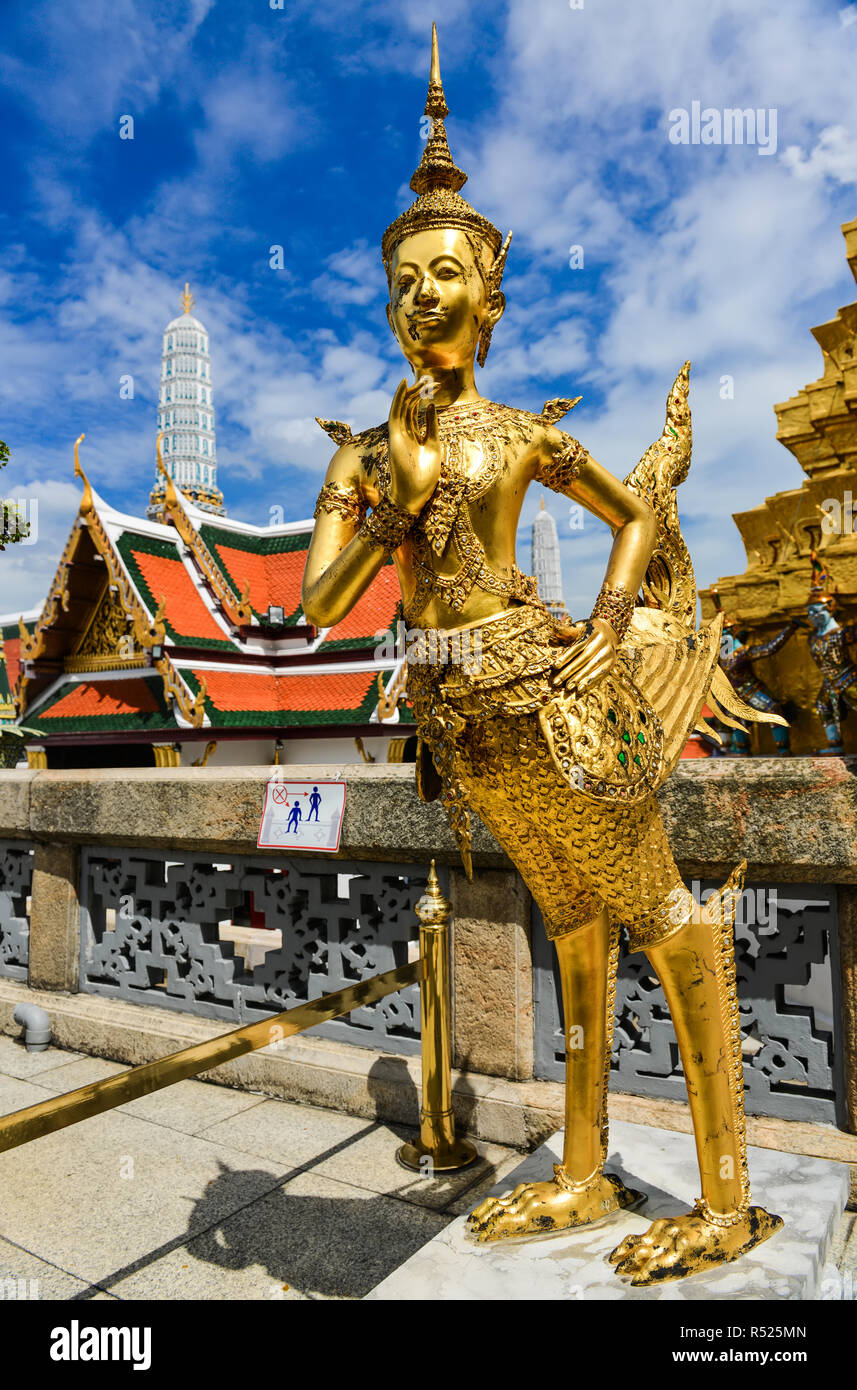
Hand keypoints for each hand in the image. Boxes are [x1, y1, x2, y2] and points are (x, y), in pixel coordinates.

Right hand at [387, 379, 441, 513]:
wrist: (414, 494)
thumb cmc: (424, 475)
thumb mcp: (433, 444)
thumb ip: (431, 426)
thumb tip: (431, 406)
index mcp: (413, 436)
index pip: (415, 411)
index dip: (424, 397)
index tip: (436, 386)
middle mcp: (404, 433)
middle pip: (409, 406)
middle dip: (419, 391)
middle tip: (431, 379)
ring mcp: (398, 434)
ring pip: (402, 406)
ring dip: (411, 391)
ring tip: (421, 378)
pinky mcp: (395, 436)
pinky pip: (395, 412)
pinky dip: (399, 398)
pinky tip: (404, 384)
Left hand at [551, 618, 618, 691]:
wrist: (609, 630)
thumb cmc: (587, 630)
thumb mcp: (578, 627)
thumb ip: (566, 631)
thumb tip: (553, 629)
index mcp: (591, 633)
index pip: (576, 647)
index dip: (566, 657)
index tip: (554, 666)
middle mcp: (601, 642)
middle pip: (583, 659)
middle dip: (569, 671)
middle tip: (557, 682)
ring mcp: (608, 652)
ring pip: (591, 667)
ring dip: (579, 678)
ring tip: (568, 687)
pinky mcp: (611, 661)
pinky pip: (601, 673)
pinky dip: (591, 681)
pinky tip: (581, 688)